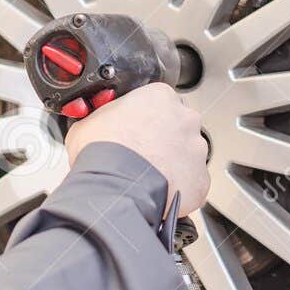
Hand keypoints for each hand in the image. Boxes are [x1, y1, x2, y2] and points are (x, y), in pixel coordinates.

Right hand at [64, 83, 209, 213]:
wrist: (115, 191)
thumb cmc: (103, 154)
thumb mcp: (88, 122)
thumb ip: (102, 115)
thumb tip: (96, 121)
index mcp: (160, 97)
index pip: (159, 102)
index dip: (145, 118)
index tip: (136, 130)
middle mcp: (185, 119)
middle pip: (178, 126)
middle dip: (163, 139)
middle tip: (141, 154)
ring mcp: (196, 149)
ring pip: (187, 155)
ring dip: (172, 163)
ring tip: (147, 176)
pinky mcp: (201, 179)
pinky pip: (192, 182)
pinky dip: (179, 187)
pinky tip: (159, 191)